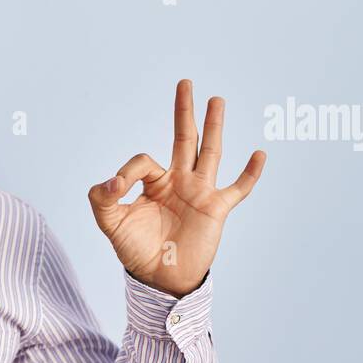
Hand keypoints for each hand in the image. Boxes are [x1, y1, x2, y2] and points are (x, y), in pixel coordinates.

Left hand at [87, 79, 265, 296]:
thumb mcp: (109, 222)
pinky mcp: (216, 209)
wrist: (159, 278)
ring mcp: (199, 193)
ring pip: (209, 152)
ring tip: (216, 100)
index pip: (144, 160)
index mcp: (154, 183)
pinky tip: (259, 154)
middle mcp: (178, 181)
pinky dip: (250, 173)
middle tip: (184, 83)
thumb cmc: (135, 250)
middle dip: (184, 111)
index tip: (119, 188)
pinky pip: (237, 189)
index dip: (129, 170)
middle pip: (183, 139)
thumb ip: (102, 197)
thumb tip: (115, 181)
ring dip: (214, 126)